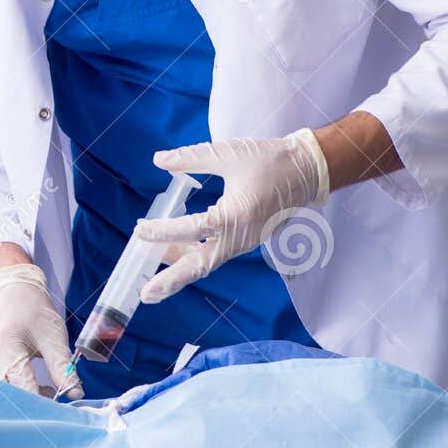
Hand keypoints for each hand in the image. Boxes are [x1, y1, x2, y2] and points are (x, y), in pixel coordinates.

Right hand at [0, 263, 82, 398]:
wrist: (4, 290)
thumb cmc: (30, 310)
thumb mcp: (52, 336)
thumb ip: (62, 367)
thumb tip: (75, 394)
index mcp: (7, 348)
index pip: (24, 390)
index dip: (43, 402)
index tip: (58, 404)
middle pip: (7, 397)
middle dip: (30, 402)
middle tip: (48, 392)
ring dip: (17, 397)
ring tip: (34, 382)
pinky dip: (5, 388)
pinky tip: (18, 378)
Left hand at [132, 128, 329, 302]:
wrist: (307, 171)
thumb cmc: (270, 160)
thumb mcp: (228, 154)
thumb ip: (191, 158)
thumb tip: (158, 160)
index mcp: (236, 216)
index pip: (192, 229)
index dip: (163, 231)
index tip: (140, 230)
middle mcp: (240, 237)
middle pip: (200, 265)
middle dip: (171, 281)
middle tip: (145, 294)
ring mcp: (243, 242)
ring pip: (207, 262)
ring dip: (179, 269)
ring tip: (151, 276)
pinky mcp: (244, 240)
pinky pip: (215, 254)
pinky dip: (193, 258)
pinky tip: (172, 254)